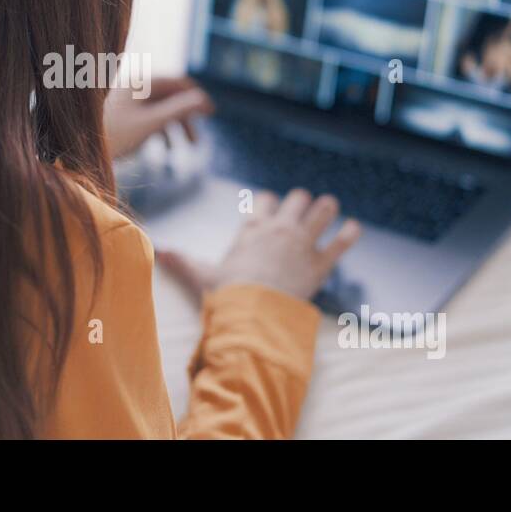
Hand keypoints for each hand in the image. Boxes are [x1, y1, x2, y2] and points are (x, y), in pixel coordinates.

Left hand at [104, 76, 213, 159]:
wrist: (77, 148)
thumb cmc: (112, 135)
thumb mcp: (150, 124)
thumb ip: (177, 110)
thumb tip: (202, 99)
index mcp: (141, 82)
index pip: (178, 82)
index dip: (197, 96)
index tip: (211, 113)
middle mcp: (135, 86)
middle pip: (171, 96)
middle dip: (187, 116)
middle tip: (199, 139)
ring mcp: (128, 100)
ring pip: (161, 108)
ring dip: (176, 126)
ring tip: (187, 148)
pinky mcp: (122, 113)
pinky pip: (149, 117)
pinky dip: (161, 131)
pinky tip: (165, 151)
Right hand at [157, 190, 359, 301]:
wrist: (254, 312)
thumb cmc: (227, 293)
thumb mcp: (201, 274)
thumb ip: (182, 260)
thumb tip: (157, 251)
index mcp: (254, 229)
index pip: (264, 202)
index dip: (269, 203)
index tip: (270, 207)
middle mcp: (280, 229)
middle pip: (297, 199)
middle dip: (301, 202)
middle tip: (302, 210)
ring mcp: (303, 243)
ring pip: (323, 211)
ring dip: (327, 209)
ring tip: (330, 210)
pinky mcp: (322, 262)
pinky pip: (342, 240)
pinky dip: (350, 233)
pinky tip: (353, 228)